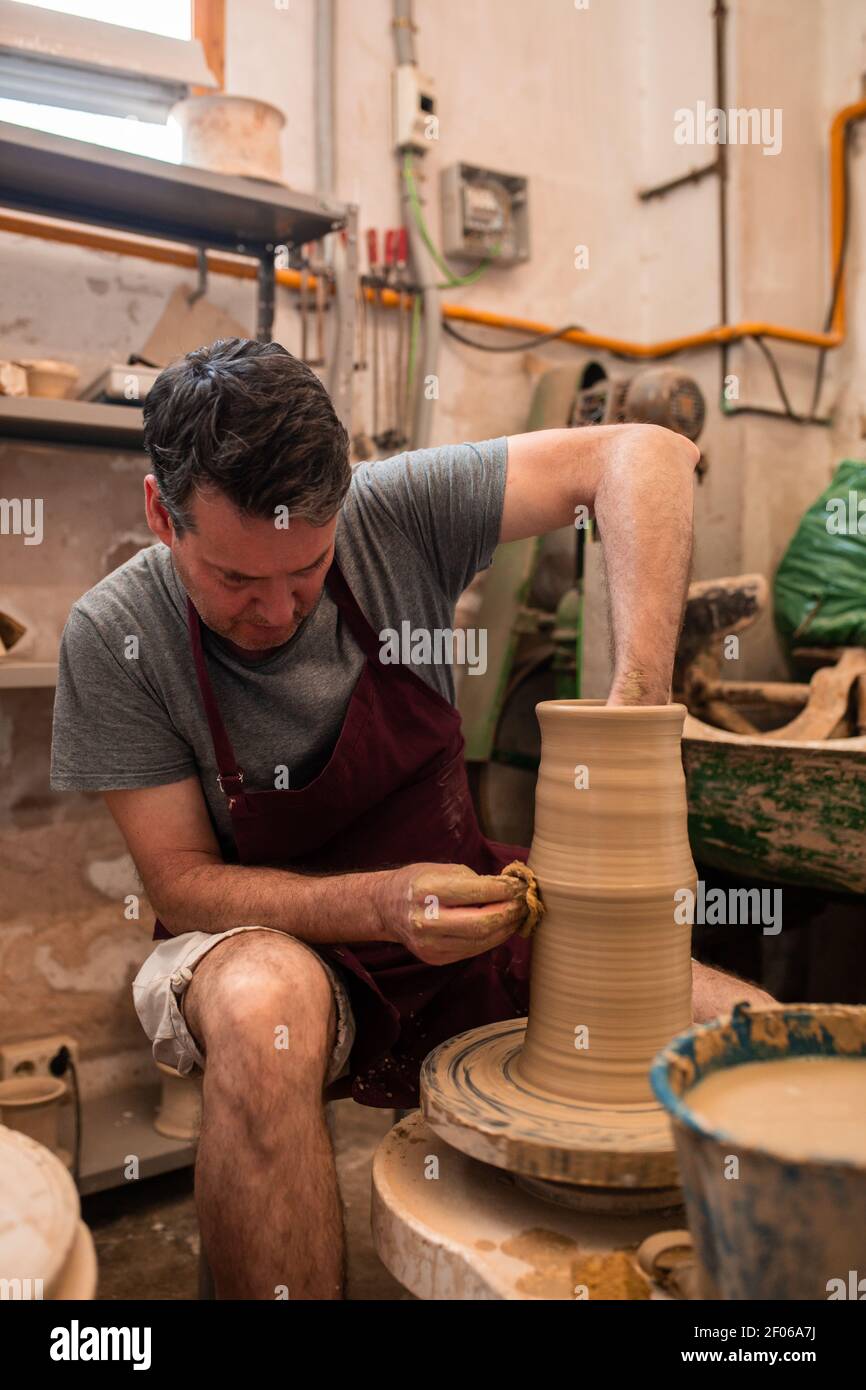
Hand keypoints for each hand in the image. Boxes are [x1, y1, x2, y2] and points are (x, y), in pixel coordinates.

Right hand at [376, 862, 527, 964]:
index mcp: (426, 890)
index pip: (476, 892)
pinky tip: (501, 927)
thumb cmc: (416, 882)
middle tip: (525, 904)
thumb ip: (473, 881)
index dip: (504, 890)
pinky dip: (492, 938)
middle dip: (510, 913)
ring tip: (518, 915)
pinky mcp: (436, 958)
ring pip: (481, 941)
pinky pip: (473, 950)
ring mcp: (430, 944)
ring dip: (506, 928)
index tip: (521, 885)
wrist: (386, 908)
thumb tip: (508, 889)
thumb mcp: (440, 870)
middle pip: (481, 923)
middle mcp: (426, 920)